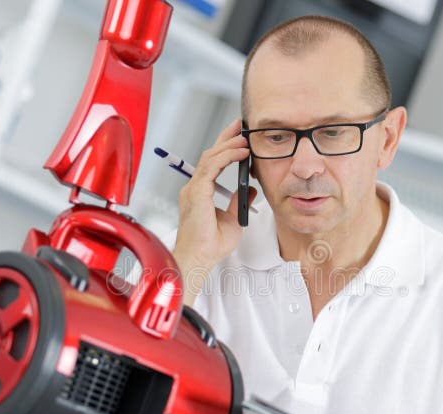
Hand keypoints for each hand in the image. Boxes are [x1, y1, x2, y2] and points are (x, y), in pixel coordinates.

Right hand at [173, 119, 257, 300]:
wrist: (199, 259)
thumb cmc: (210, 246)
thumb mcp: (233, 220)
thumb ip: (239, 202)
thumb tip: (250, 189)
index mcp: (200, 193)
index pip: (212, 162)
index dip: (224, 146)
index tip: (239, 135)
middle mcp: (194, 188)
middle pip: (210, 154)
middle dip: (226, 138)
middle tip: (241, 125)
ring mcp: (193, 189)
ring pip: (210, 157)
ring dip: (229, 145)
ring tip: (245, 138)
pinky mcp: (196, 192)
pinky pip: (212, 167)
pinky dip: (227, 157)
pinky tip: (241, 152)